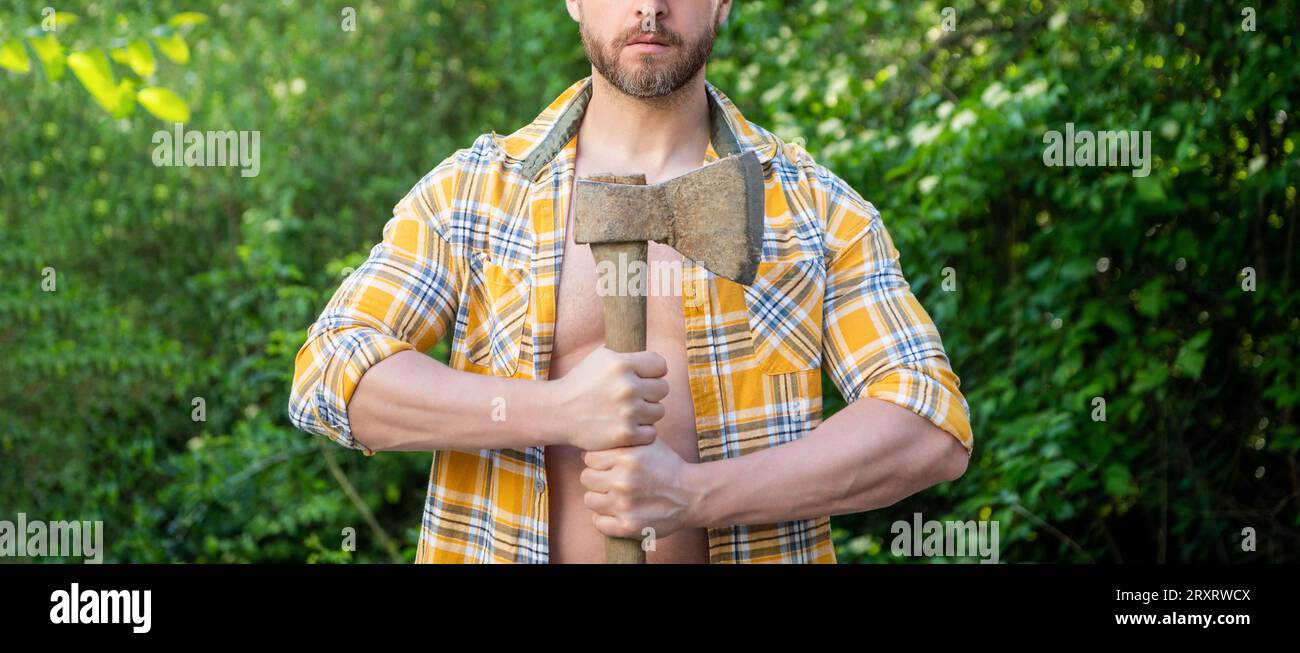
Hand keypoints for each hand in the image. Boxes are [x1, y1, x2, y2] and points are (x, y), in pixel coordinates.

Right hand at [550, 346, 668, 450]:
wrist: (557, 412)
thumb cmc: (581, 382)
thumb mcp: (600, 357)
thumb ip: (627, 354)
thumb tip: (650, 350)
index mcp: (622, 364)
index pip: (661, 365)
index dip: (653, 371)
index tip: (643, 377)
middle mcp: (627, 387)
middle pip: (663, 388)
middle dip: (651, 392)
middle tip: (635, 396)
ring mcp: (627, 412)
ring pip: (659, 411)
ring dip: (647, 413)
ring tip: (630, 411)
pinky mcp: (625, 434)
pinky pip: (651, 432)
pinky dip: (641, 432)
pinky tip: (627, 426)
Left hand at [579, 437, 697, 539]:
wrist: (691, 494)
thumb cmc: (667, 466)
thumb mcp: (648, 442)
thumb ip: (622, 439)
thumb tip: (592, 442)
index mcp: (626, 457)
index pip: (589, 457)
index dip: (598, 460)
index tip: (608, 465)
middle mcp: (623, 480)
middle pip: (586, 478)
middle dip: (597, 478)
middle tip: (610, 481)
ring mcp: (625, 505)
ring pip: (589, 500)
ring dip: (599, 498)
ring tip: (613, 496)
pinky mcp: (628, 526)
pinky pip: (599, 523)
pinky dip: (605, 519)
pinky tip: (616, 513)